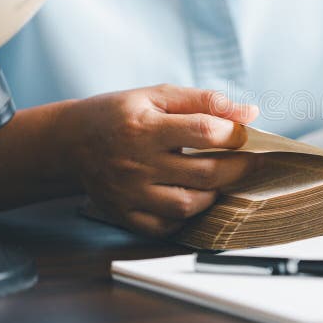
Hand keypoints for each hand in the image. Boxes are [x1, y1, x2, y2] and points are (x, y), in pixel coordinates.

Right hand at [56, 84, 260, 236]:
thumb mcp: (159, 96)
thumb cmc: (122, 114)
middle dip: (238, 167)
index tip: (244, 135)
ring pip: (188, 205)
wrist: (71, 141)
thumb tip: (250, 113)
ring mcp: (129, 193)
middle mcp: (136, 163)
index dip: (235, 134)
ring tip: (217, 178)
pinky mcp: (124, 214)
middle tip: (251, 161)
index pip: (205, 132)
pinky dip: (186, 217)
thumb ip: (206, 101)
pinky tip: (191, 197)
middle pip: (204, 173)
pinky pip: (165, 227)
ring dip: (213, 193)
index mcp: (145, 127)